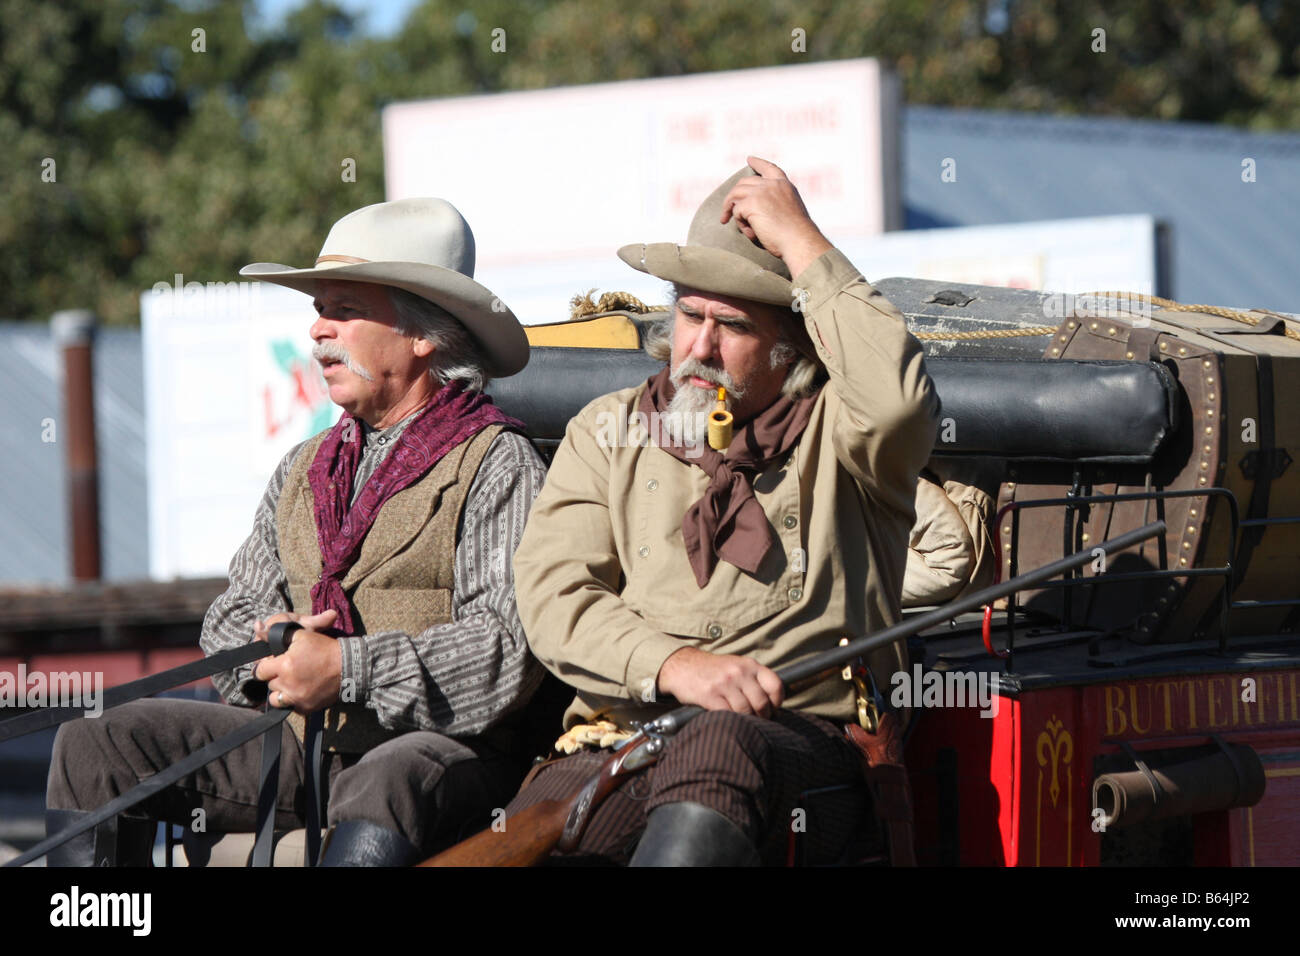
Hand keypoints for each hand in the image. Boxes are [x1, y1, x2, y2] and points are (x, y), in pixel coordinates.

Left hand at [252, 609, 341, 713]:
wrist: (348, 667)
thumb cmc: (325, 649)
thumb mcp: (302, 635)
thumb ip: (276, 633)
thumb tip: (257, 627)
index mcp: (285, 665)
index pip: (260, 671)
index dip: (267, 665)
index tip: (275, 663)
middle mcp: (288, 684)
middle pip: (269, 684)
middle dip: (275, 677)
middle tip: (288, 670)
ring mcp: (297, 698)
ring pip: (276, 699)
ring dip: (281, 690)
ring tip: (293, 682)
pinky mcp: (305, 708)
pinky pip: (289, 707)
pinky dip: (293, 700)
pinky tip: (302, 690)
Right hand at [656, 646, 784, 716]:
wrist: (682, 666)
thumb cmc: (713, 670)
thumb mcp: (737, 666)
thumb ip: (753, 679)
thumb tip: (772, 704)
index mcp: (749, 665)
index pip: (775, 685)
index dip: (777, 702)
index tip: (773, 710)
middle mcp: (739, 672)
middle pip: (761, 702)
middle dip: (762, 716)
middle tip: (758, 720)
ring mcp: (724, 683)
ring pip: (745, 710)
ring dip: (746, 719)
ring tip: (743, 720)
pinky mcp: (709, 695)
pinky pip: (727, 714)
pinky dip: (730, 719)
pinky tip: (729, 719)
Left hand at [719, 156, 832, 276]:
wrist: (799, 242)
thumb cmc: (795, 236)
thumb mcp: (788, 212)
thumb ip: (773, 205)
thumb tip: (747, 212)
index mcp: (785, 186)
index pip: (769, 168)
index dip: (758, 163)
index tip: (749, 159)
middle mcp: (772, 184)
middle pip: (744, 182)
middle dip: (733, 195)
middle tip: (727, 211)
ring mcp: (761, 192)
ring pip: (735, 194)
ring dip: (729, 208)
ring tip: (726, 220)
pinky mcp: (751, 203)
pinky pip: (736, 210)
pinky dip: (739, 222)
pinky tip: (749, 231)